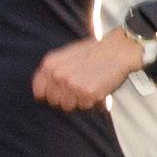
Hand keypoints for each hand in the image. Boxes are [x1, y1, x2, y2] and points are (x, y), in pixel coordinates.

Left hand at [32, 31, 150, 113]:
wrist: (117, 50)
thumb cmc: (94, 52)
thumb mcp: (66, 54)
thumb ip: (53, 70)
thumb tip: (41, 91)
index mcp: (50, 63)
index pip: (38, 90)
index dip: (48, 94)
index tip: (57, 93)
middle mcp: (58, 75)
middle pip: (53, 101)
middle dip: (65, 97)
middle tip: (78, 87)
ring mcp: (72, 85)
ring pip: (68, 106)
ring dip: (77, 100)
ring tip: (87, 86)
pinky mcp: (86, 93)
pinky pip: (84, 106)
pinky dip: (90, 101)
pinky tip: (96, 88)